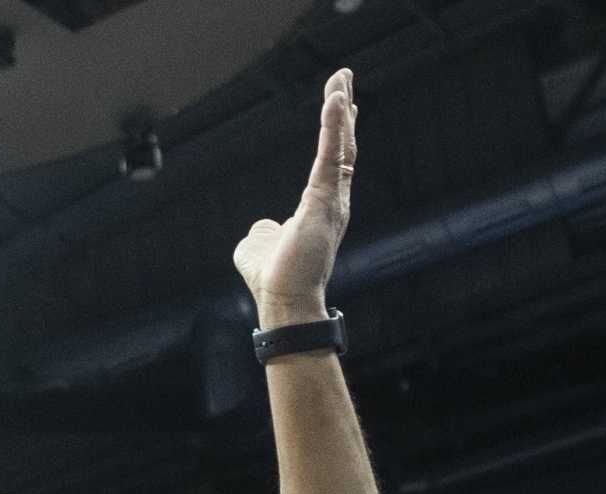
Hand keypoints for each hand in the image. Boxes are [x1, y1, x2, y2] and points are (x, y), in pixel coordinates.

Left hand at [234, 69, 356, 327]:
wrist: (285, 303)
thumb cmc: (274, 279)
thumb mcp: (261, 245)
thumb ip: (264, 230)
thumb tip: (265, 226)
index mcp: (321, 210)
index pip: (335, 163)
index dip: (339, 133)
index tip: (343, 105)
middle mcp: (334, 202)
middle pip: (343, 147)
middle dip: (344, 111)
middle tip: (344, 79)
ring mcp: (332, 201)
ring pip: (340, 146)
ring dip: (340, 109)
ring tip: (342, 78)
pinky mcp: (324, 200)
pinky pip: (332, 155)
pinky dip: (334, 126)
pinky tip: (337, 99)